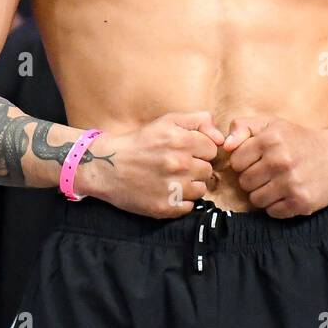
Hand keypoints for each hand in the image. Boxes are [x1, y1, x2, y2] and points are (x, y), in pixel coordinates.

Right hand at [76, 112, 223, 218]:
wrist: (107, 166)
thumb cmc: (139, 142)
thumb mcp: (166, 121)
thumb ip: (197, 121)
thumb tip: (221, 137)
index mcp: (181, 141)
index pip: (212, 149)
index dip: (200, 150)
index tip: (187, 151)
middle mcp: (179, 164)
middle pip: (208, 170)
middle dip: (196, 167)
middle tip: (177, 165)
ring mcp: (173, 187)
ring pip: (201, 190)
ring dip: (190, 185)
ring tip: (172, 179)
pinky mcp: (165, 207)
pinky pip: (188, 207)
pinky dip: (181, 201)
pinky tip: (167, 191)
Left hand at [223, 115, 327, 217]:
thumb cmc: (299, 139)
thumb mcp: (271, 124)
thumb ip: (243, 127)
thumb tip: (225, 145)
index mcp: (271, 139)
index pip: (236, 162)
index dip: (244, 162)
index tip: (257, 160)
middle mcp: (281, 161)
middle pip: (244, 182)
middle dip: (253, 179)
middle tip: (268, 173)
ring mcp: (292, 183)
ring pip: (255, 200)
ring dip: (263, 194)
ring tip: (276, 184)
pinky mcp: (302, 202)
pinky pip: (272, 212)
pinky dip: (277, 206)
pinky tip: (287, 194)